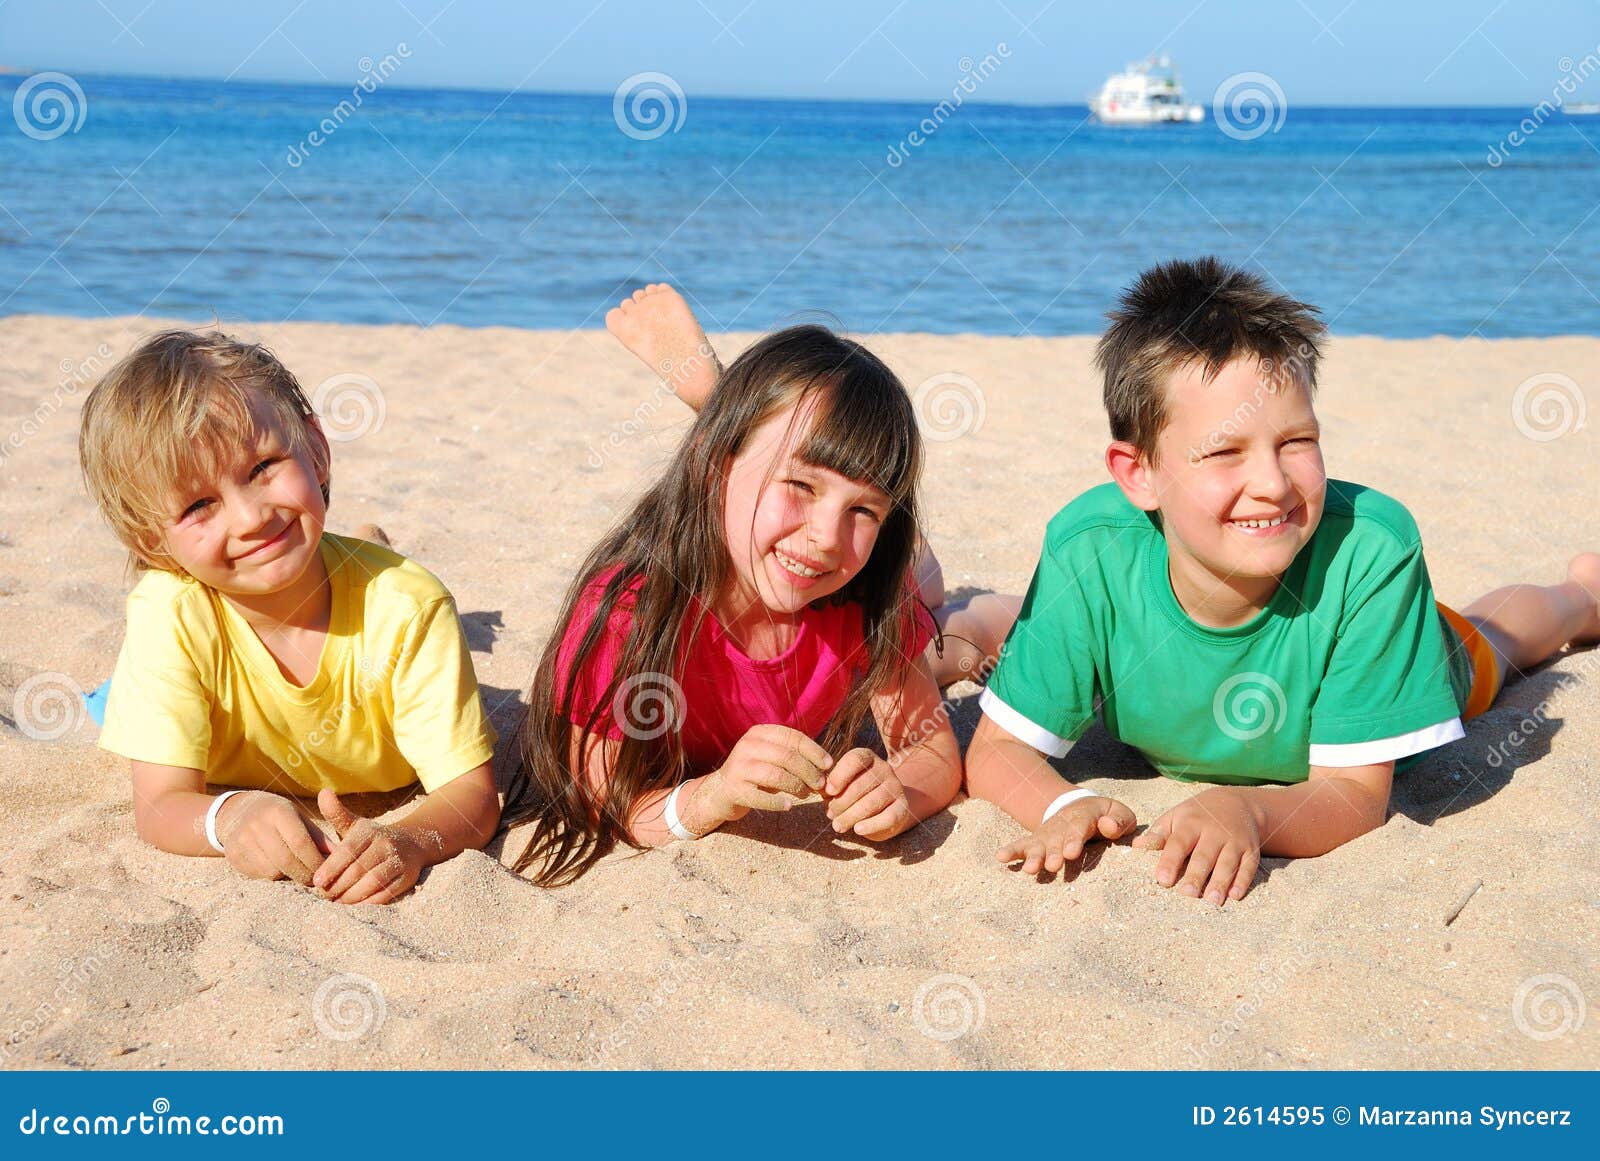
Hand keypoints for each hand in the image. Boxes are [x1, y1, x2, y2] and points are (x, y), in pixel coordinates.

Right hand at [214, 790, 329, 885]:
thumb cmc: (279, 816)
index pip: (301, 843)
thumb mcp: (300, 818)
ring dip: (290, 876)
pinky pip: (260, 875)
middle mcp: (258, 825)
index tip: (326, 871)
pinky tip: (280, 869)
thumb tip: (341, 856)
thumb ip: (319, 837)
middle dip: (305, 874)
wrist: (238, 813)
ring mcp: (242, 841)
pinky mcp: (233, 856)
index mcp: (279, 812)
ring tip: (299, 872)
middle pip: (287, 860)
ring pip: (273, 871)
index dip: (316, 861)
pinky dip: (274, 876)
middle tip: (316, 880)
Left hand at [311, 789, 426, 904]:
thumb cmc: (371, 838)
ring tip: (337, 902)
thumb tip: (323, 793)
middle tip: (324, 896)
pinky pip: (386, 894)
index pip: (348, 851)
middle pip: (358, 870)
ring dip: (352, 896)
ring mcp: (399, 861)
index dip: (332, 867)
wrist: (411, 844)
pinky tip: (355, 905)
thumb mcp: (355, 824)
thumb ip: (337, 813)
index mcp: (369, 831)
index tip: (317, 881)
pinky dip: (369, 902)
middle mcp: (386, 844)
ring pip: (373, 882)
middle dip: (338, 886)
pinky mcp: (407, 877)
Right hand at [702, 724, 832, 818]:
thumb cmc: (755, 774)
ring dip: (797, 786)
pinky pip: (762, 798)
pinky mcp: (734, 790)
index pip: (792, 737)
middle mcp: (747, 746)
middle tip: (820, 784)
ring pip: (777, 776)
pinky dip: (779, 803)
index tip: (829, 764)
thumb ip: (794, 756)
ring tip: (806, 794)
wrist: (719, 791)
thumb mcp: (771, 757)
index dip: (814, 751)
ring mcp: (739, 768)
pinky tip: (789, 806)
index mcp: (759, 733)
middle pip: (787, 757)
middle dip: (809, 771)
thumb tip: (826, 766)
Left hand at [821, 748, 913, 839]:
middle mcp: (884, 768)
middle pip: (860, 785)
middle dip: (841, 802)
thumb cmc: (855, 794)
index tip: (828, 791)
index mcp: (867, 757)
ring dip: (850, 817)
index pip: (855, 760)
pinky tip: (858, 830)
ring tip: (837, 825)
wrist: (885, 808)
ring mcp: (895, 787)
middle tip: (830, 814)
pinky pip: (888, 817)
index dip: (839, 775)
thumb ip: (830, 785)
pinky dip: (871, 825)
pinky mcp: (903, 807)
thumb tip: (820, 788)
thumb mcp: (841, 785)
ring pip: (871, 803)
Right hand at [996, 795, 1135, 875]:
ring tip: (1030, 869)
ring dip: (1034, 856)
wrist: (1083, 807)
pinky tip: (1000, 858)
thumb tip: (1108, 826)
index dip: (1074, 839)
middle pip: (1057, 838)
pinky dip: (1012, 851)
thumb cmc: (1107, 816)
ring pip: (1040, 844)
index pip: (1079, 827)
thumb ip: (1119, 820)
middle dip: (1054, 852)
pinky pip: (1023, 845)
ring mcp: (1048, 833)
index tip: (1071, 853)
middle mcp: (1062, 824)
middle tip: (1053, 866)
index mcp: (1084, 816)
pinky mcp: (1038, 841)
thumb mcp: (1119, 813)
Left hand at [1132, 788, 1260, 904]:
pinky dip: (1243, 881)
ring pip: (1228, 863)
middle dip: (1196, 875)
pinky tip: (1235, 896)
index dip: (1170, 861)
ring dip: (1220, 882)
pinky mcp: (1251, 850)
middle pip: (1204, 856)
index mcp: (1191, 823)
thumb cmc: (1197, 816)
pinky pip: (1248, 866)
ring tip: (1212, 901)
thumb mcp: (1177, 817)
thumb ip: (1159, 833)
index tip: (1162, 879)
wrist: (1237, 803)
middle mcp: (1214, 832)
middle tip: (1187, 894)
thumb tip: (1136, 846)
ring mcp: (1235, 841)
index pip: (1179, 843)